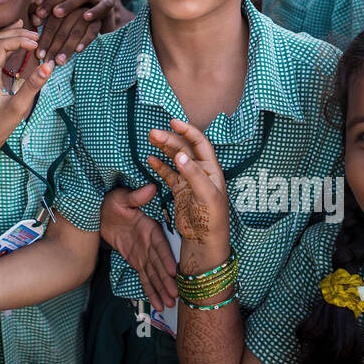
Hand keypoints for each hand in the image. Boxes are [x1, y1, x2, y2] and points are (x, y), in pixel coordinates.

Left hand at [0, 20, 55, 152]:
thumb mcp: (18, 107)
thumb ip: (33, 85)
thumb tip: (48, 65)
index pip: (1, 45)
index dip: (19, 39)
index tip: (36, 44)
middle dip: (15, 32)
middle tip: (35, 34)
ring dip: (10, 36)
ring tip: (29, 32)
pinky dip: (7, 44)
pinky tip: (19, 43)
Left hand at [30, 0, 112, 62]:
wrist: (101, 10)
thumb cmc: (75, 6)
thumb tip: (29, 2)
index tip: (35, 2)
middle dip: (53, 0)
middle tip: (41, 12)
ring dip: (69, 4)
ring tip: (57, 14)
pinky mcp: (110, 1)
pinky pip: (102, 6)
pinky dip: (94, 12)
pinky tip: (85, 18)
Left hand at [100, 184, 177, 309]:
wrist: (101, 210)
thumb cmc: (113, 200)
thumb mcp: (122, 197)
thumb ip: (136, 197)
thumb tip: (151, 188)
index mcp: (150, 228)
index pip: (160, 245)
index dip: (166, 258)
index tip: (172, 271)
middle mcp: (150, 243)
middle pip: (160, 264)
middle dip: (167, 280)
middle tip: (175, 295)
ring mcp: (144, 254)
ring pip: (154, 274)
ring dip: (162, 289)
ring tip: (170, 304)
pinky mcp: (136, 260)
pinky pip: (144, 277)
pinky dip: (151, 291)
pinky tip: (159, 304)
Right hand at [146, 119, 229, 268]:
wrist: (205, 242)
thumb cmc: (212, 220)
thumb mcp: (206, 195)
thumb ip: (193, 174)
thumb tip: (180, 155)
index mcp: (212, 169)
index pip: (200, 143)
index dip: (188, 131)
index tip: (173, 122)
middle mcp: (201, 172)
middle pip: (184, 148)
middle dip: (169, 139)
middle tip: (153, 133)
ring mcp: (189, 180)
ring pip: (174, 158)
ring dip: (163, 148)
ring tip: (150, 139)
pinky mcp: (180, 190)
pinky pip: (168, 173)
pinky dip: (159, 165)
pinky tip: (150, 159)